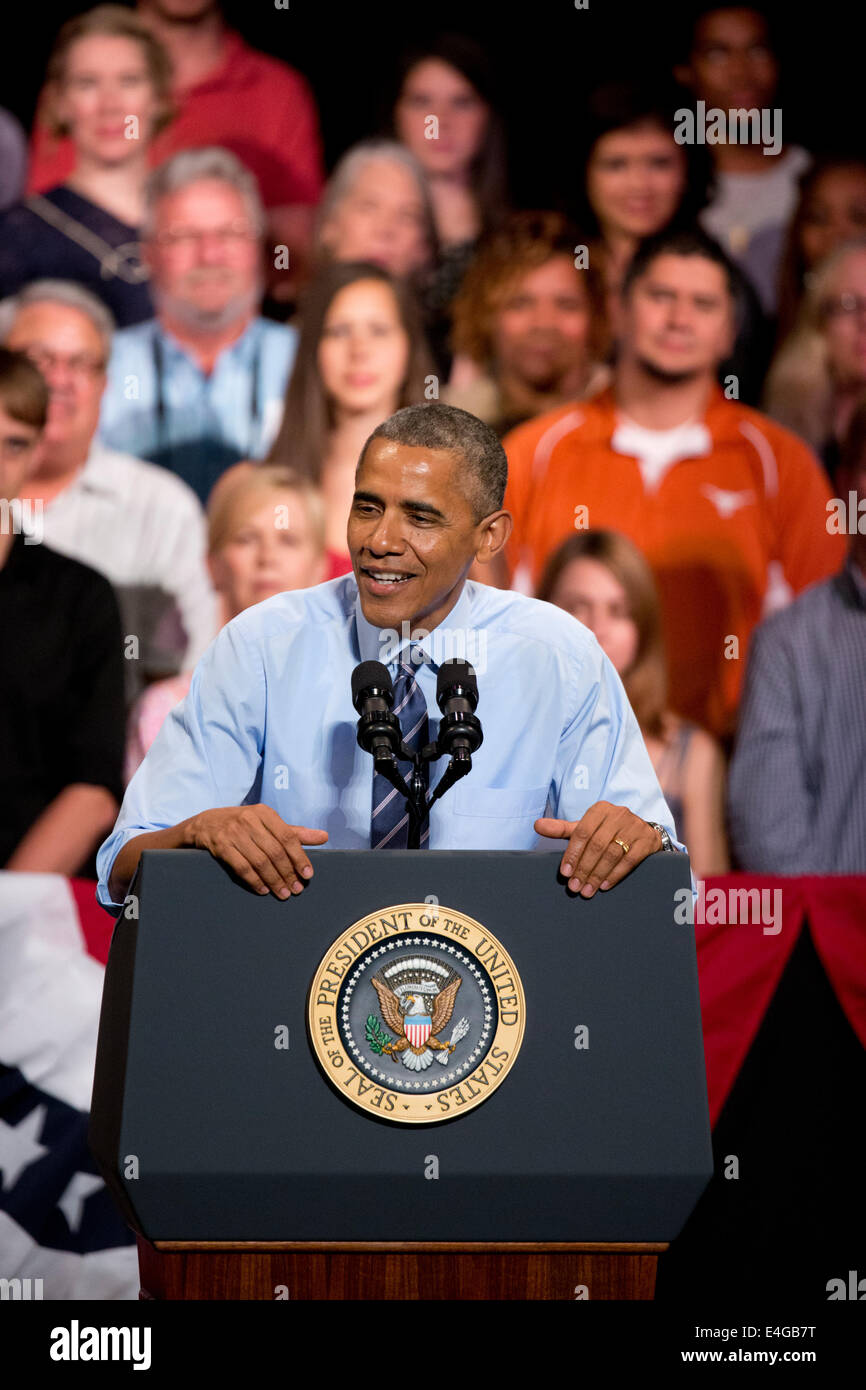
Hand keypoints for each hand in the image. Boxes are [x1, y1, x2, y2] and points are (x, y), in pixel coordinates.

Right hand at [185, 804, 327, 898]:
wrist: (205, 823)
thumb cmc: (243, 824)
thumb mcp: (267, 823)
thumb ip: (295, 832)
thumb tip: (324, 837)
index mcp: (265, 813)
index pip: (288, 836)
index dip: (300, 857)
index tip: (308, 874)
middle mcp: (249, 820)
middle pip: (275, 851)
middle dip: (288, 873)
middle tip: (296, 890)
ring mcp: (233, 832)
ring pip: (260, 861)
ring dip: (274, 881)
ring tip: (283, 893)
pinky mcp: (220, 845)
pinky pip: (242, 867)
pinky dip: (254, 881)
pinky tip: (263, 890)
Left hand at [535, 802, 661, 898]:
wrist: (642, 832)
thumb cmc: (607, 832)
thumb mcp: (585, 827)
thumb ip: (561, 828)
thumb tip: (536, 825)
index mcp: (600, 809)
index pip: (582, 832)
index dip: (572, 854)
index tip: (565, 873)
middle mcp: (618, 814)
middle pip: (597, 845)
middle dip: (584, 868)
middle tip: (575, 887)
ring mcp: (635, 826)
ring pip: (613, 853)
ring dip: (598, 874)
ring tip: (587, 890)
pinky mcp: (647, 840)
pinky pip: (630, 860)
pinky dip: (616, 874)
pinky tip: (605, 886)